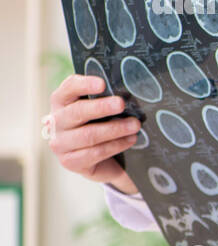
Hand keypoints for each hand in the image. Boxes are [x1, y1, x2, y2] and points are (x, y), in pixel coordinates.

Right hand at [47, 74, 139, 193]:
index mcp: (62, 102)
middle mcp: (56, 122)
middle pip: (77, 112)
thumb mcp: (102, 111)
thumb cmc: (101, 127)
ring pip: (88, 134)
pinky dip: (115, 145)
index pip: (69, 88)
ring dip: (115, 129)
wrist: (100, 161)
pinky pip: (94, 152)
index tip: (102, 84)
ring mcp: (60, 143)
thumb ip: (107, 99)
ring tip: (135, 125)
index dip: (84, 84)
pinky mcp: (70, 161)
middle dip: (101, 107)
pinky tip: (130, 139)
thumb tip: (128, 90)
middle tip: (121, 104)